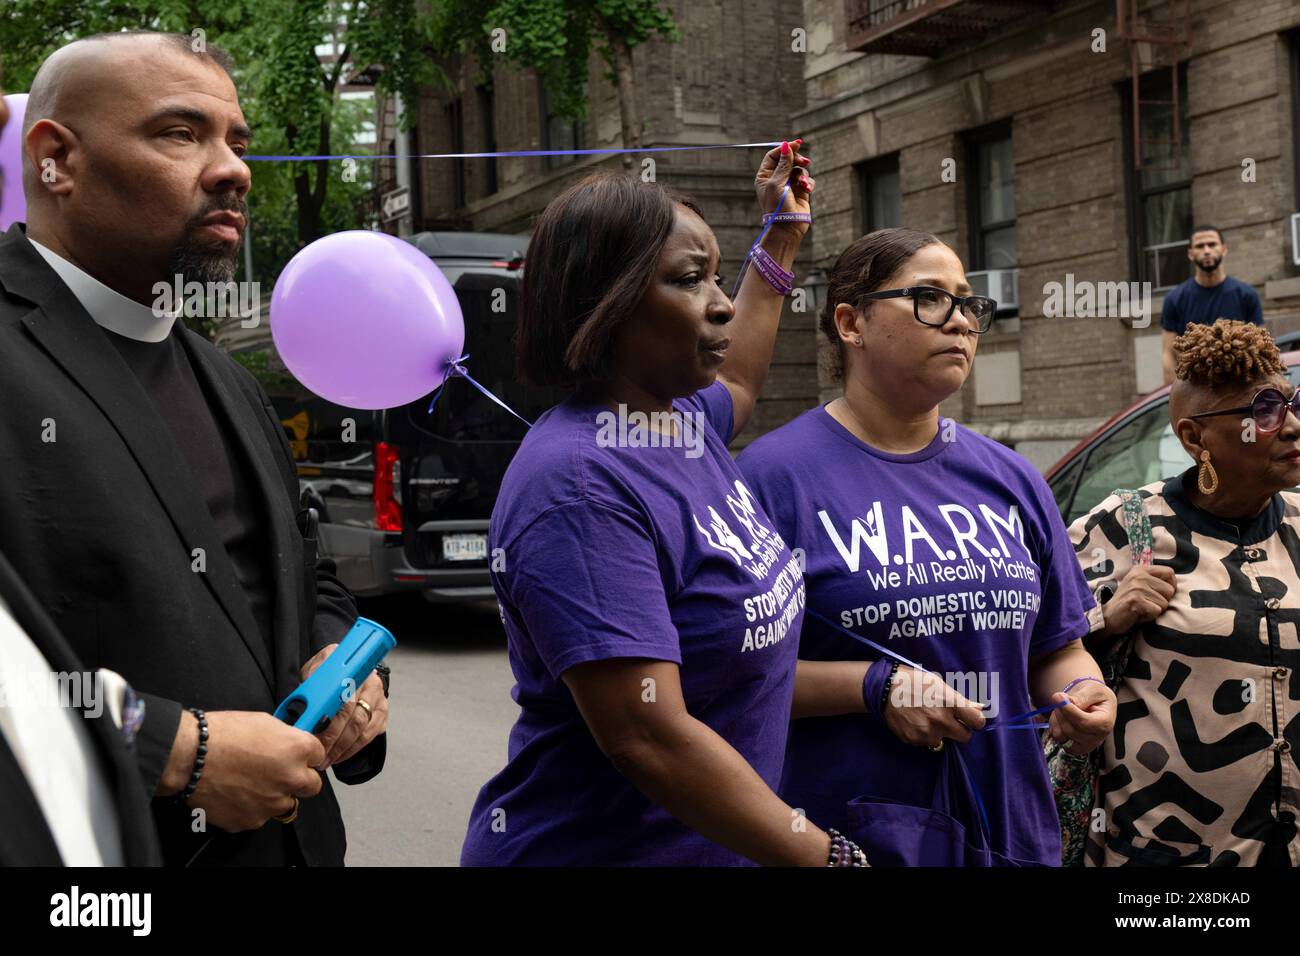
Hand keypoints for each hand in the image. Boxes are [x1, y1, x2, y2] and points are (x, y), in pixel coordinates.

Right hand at [186, 711, 324, 831]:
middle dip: (300, 779)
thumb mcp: (263, 721)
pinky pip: (258, 815)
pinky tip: (235, 793)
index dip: (306, 754)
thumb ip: (285, 737)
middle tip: (281, 772)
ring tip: (250, 782)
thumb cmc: (221, 734)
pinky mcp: (251, 820)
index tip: (298, 755)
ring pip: (285, 804)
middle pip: (311, 786)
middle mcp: (290, 778)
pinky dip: (250, 807)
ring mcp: (272, 803)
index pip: (318, 755)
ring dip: (274, 795)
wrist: (189, 757)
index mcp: (297, 750)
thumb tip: (290, 743)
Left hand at [300, 642, 388, 769]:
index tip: (314, 735)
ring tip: (326, 759)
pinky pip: (370, 736)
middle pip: (353, 717)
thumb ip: (308, 683)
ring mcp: (379, 699)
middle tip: (318, 754)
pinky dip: (353, 749)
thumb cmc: (328, 672)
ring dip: (343, 748)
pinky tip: (339, 756)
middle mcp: (370, 683)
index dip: (329, 720)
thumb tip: (298, 706)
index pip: (344, 698)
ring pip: (362, 729)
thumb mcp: (314, 670)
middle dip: (334, 740)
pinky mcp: (382, 712)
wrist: (349, 670)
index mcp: (353, 670)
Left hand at [753, 138, 811, 236]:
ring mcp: (788, 185)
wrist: (787, 228)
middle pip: (788, 159)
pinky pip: (806, 179)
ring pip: (799, 169)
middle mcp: (776, 179)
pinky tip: (807, 189)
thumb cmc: (777, 206)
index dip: (785, 148)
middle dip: (797, 159)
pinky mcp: (800, 191)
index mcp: (765, 176)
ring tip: (802, 184)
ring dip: (802, 174)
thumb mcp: (777, 183)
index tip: (797, 144)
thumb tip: (786, 146)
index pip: (774, 155)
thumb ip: (783, 164)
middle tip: (805, 162)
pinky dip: (808, 183)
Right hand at [882, 665, 985, 749]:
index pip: (978, 721)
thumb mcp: (938, 684)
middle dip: (960, 730)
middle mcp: (940, 720)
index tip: (971, 718)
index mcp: (949, 703)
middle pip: (965, 737)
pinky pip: (926, 743)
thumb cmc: (914, 681)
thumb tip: (979, 708)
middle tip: (949, 720)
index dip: (976, 721)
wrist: (884, 689)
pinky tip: (915, 722)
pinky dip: (923, 735)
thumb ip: (959, 700)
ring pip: (943, 740)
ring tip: (925, 718)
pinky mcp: (914, 740)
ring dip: (939, 733)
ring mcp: (927, 732)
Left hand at [1046, 679, 1115, 755]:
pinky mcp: (1074, 747)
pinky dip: (1054, 726)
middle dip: (1060, 712)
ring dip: (1056, 719)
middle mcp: (1097, 738)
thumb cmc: (1096, 695)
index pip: (1084, 722)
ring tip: (1062, 708)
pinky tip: (1061, 717)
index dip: (1068, 710)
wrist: (1094, 702)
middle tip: (1059, 697)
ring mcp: (1085, 745)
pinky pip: (1057, 739)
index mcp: (1105, 723)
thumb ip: (1081, 697)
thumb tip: (1064, 702)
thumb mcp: (1093, 690)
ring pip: (1061, 736)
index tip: (1058, 696)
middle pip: (1070, 730)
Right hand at [1101, 564, 1175, 634]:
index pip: (1169, 572)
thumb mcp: (1139, 585)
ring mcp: (1136, 587)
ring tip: (1141, 609)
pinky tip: (1138, 614)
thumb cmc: (1129, 603)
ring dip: (1155, 610)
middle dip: (1162, 601)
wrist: (1108, 616)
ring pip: (1164, 603)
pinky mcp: (1135, 600)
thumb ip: (1154, 581)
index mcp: (1140, 569)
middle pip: (1170, 590)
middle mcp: (1138, 575)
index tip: (1161, 594)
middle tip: (1147, 604)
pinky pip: (1157, 611)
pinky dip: (1150, 616)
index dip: (1171, 585)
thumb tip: (1176, 585)